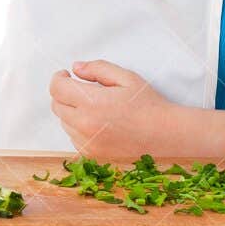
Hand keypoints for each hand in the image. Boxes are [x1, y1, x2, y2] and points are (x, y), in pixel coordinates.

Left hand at [48, 59, 187, 159]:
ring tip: (96, 108)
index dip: (58, 78)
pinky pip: (74, 138)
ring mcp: (88, 144)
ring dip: (72, 112)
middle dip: (65, 93)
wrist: (168, 137)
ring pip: (64, 123)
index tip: (66, 75)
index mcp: (92, 103)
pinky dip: (80, 129)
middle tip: (81, 89)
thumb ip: (97, 69)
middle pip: (57, 105)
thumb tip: (76, 68)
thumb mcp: (126, 78)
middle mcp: (85, 125)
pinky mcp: (93, 157)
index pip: (56, 88)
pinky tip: (100, 125)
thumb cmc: (150, 106)